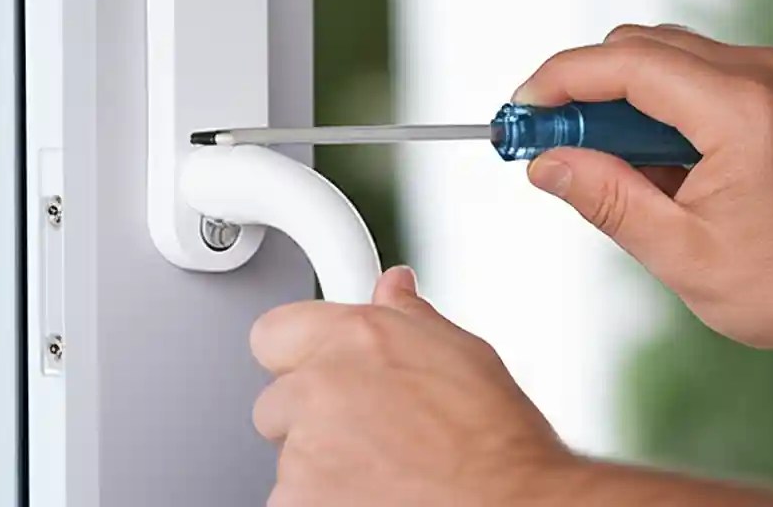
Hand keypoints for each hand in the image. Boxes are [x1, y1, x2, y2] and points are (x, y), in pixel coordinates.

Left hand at [250, 266, 574, 505]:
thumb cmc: (497, 445)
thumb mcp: (463, 355)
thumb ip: (409, 318)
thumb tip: (394, 287)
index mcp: (357, 337)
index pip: (275, 331)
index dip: (297, 355)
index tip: (313, 370)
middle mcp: (321, 385)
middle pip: (277, 400)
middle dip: (309, 416)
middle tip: (366, 434)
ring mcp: (305, 447)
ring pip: (288, 454)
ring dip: (318, 464)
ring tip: (384, 471)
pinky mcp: (299, 500)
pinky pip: (289, 498)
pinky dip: (320, 501)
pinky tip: (372, 495)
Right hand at [515, 25, 772, 362]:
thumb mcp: (685, 256)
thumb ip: (608, 201)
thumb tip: (544, 164)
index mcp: (739, 110)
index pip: (623, 62)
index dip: (556, 82)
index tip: (516, 115)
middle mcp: (759, 74)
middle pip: (636, 47)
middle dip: (578, 90)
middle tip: (545, 147)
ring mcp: (771, 78)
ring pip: (660, 56)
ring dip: (614, 99)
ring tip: (595, 165)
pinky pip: (690, 76)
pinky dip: (650, 107)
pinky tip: (645, 164)